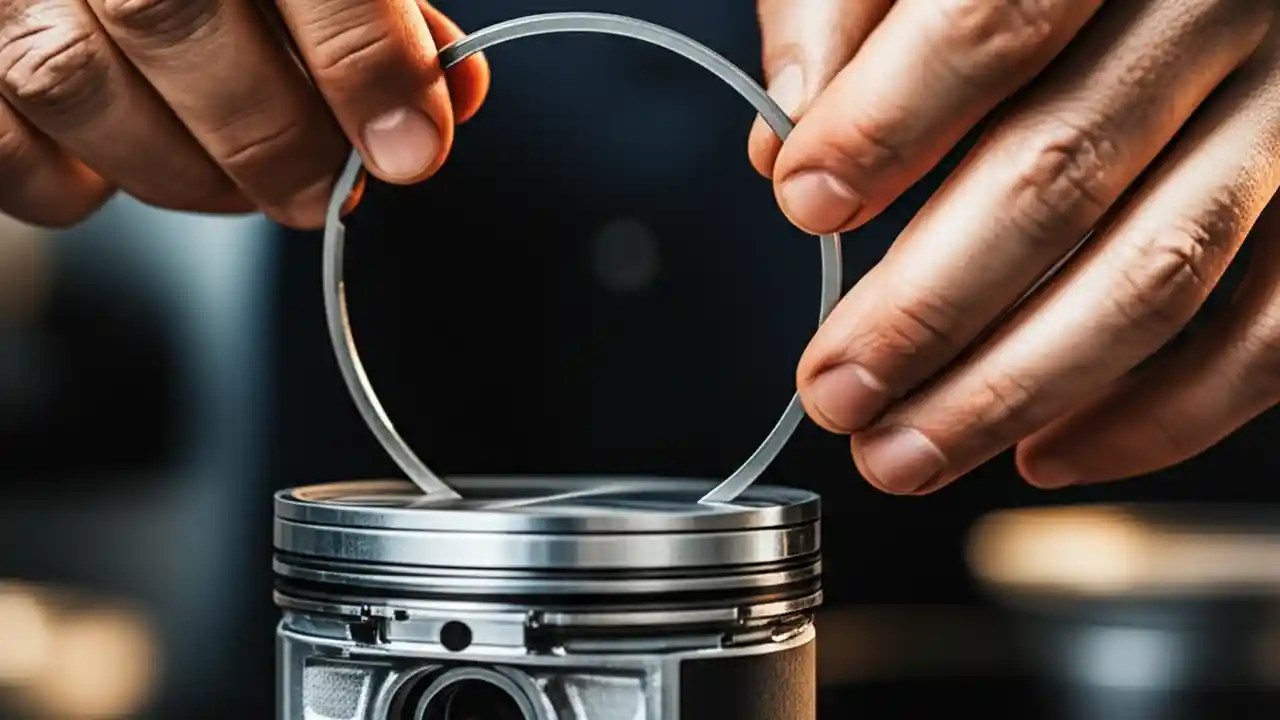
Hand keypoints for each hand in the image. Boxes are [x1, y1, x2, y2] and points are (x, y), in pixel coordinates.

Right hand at [0, 0, 487, 227]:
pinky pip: (5, 145)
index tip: (411, 147)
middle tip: (324, 194)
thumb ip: (367, 8)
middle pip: (169, 16)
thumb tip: (447, 92)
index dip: (359, 55)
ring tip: (237, 185)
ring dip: (183, 171)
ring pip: (75, 82)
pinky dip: (75, 187)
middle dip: (273, 137)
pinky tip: (123, 165)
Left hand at [751, 1, 1279, 491]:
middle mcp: (1218, 8)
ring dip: (1015, 388)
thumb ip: (844, 8)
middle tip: (837, 390)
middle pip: (1066, 171)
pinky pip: (1268, 333)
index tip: (806, 202)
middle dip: (928, 307)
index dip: (889, 122)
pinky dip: (1157, 417)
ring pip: (1160, 270)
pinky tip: (1044, 452)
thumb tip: (783, 135)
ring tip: (903, 451)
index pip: (992, 21)